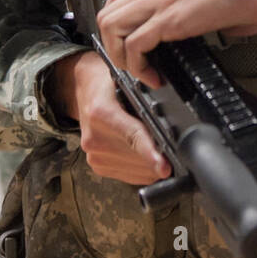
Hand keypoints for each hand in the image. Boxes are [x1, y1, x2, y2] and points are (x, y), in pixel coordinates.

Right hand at [48, 50, 171, 185]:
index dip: (151, 153)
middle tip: (171, 145)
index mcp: (101, 113)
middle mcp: (94, 138)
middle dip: (160, 155)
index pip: (132, 136)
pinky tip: (144, 155)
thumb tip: (171, 114)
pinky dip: (144, 169)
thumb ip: (145, 97)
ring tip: (154, 145)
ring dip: (153, 164)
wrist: (84, 92)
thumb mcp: (126, 80)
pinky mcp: (98, 166)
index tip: (164, 167)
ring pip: (138, 170)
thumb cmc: (107, 85)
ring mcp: (94, 155)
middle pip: (139, 157)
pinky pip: (131, 176)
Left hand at [97, 0, 256, 84]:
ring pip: (111, 27)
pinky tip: (155, 76)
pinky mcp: (171, 19)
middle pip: (106, 13)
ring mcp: (161, 1)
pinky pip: (135, 44)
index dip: (117, 23)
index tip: (127, 43)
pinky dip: (138, 66)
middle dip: (112, 46)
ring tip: (140, 72)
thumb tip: (220, 29)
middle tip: (130, 64)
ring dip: (119, 57)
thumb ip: (208, 13)